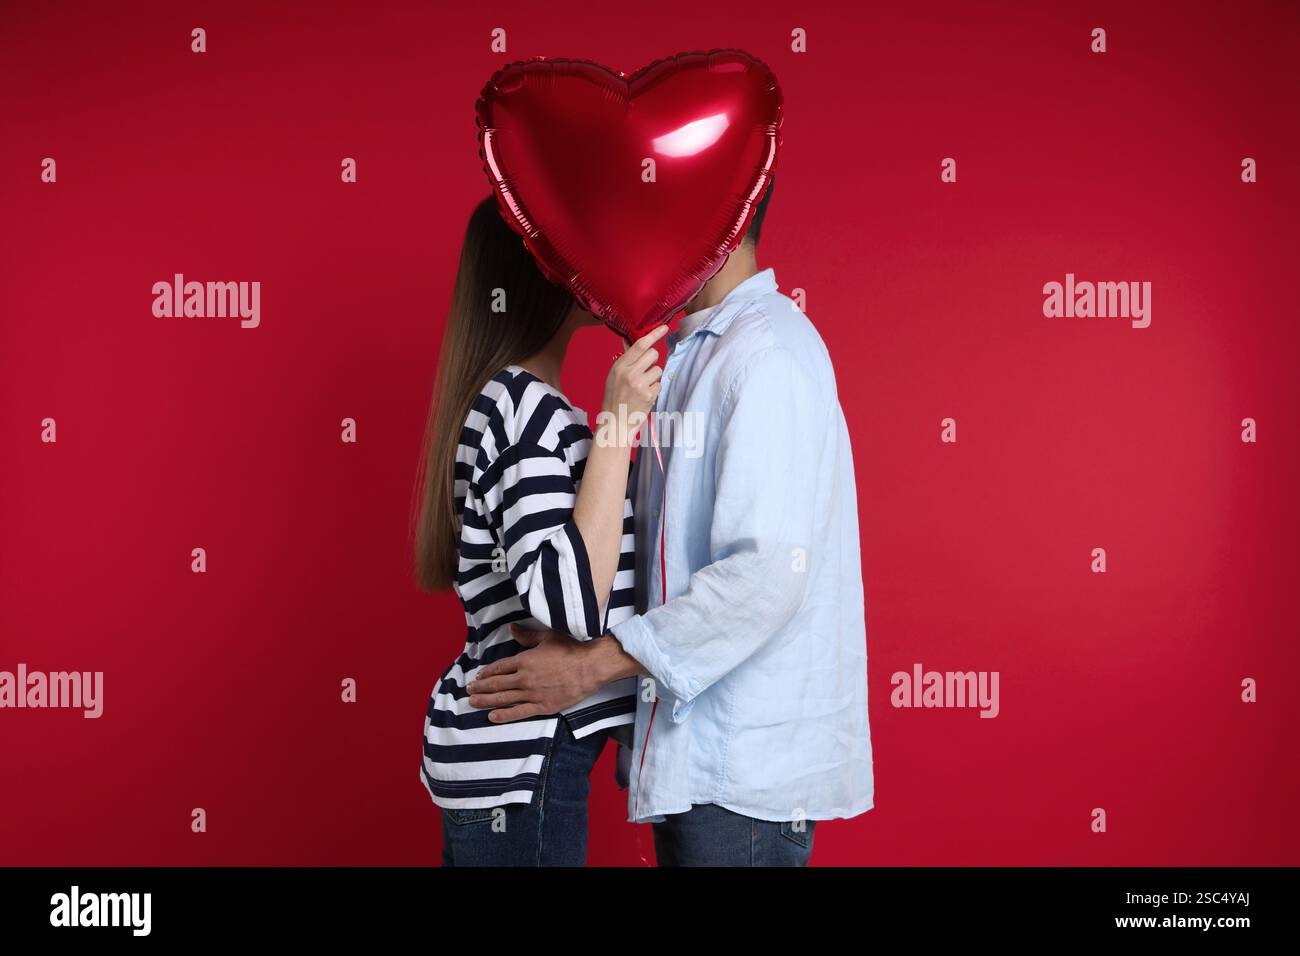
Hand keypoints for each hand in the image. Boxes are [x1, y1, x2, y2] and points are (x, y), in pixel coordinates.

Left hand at [466, 624, 598, 721]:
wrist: (591, 666)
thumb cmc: (572, 648)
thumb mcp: (547, 637)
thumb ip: (527, 635)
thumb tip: (511, 628)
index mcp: (524, 660)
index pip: (499, 668)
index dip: (486, 673)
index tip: (478, 677)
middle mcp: (524, 678)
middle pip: (496, 684)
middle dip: (480, 688)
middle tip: (469, 691)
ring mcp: (533, 693)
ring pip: (503, 698)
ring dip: (486, 701)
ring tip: (472, 703)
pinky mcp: (543, 706)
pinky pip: (519, 712)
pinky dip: (504, 715)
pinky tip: (491, 717)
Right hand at [600, 324, 667, 445]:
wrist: (615, 422)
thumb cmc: (615, 398)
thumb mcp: (614, 376)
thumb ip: (625, 360)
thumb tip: (631, 342)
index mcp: (620, 366)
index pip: (640, 344)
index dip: (654, 334)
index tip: (664, 327)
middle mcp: (629, 373)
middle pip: (653, 354)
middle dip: (652, 361)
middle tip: (644, 372)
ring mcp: (639, 384)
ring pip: (658, 370)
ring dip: (653, 377)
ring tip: (642, 387)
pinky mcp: (648, 396)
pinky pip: (659, 384)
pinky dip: (654, 390)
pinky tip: (644, 397)